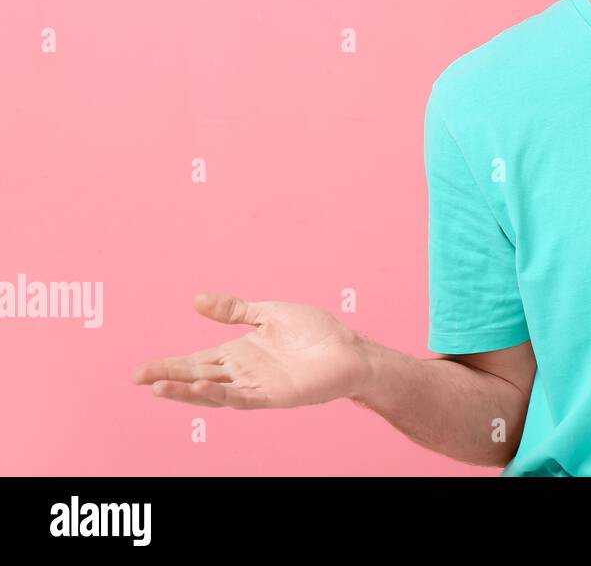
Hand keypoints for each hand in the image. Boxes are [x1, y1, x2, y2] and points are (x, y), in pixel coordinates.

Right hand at [131, 292, 372, 408]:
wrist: (350, 350)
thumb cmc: (313, 333)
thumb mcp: (268, 314)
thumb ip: (234, 310)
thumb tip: (196, 299)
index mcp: (238, 353)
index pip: (195, 360)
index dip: (168, 364)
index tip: (139, 369)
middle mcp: (242, 372)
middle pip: (196, 376)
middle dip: (166, 377)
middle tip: (136, 378)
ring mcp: (256, 385)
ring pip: (213, 391)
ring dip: (185, 390)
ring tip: (158, 387)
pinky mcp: (274, 395)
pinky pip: (242, 397)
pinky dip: (219, 393)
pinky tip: (199, 387)